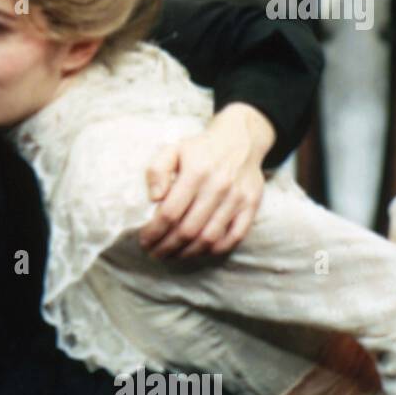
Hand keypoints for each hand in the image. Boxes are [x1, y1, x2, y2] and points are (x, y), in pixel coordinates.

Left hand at [139, 102, 275, 258]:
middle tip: (154, 253)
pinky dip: (215, 249)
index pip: (170, 212)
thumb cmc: (200, 149)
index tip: (144, 241)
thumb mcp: (172, 149)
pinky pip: (234, 237)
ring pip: (210, 238)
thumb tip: (153, 198)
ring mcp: (237, 198)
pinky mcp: (252, 205)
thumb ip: (157, 170)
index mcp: (196, 172)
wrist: (241, 139)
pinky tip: (199, 251)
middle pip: (188, 229)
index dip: (154, 231)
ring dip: (188, 252)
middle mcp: (219, 186)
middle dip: (167, 247)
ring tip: (172, 255)